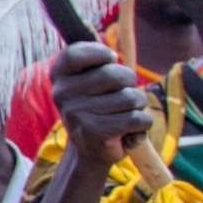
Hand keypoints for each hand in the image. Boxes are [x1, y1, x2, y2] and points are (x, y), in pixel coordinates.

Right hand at [47, 40, 153, 160]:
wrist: (88, 150)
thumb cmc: (95, 106)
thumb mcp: (88, 79)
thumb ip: (95, 59)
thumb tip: (111, 53)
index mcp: (59, 76)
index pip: (77, 53)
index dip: (101, 53)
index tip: (110, 59)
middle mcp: (63, 94)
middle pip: (114, 74)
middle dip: (130, 81)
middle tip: (124, 92)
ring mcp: (78, 114)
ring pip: (130, 97)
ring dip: (138, 105)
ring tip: (126, 112)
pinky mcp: (95, 133)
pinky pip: (136, 118)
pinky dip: (143, 123)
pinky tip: (131, 128)